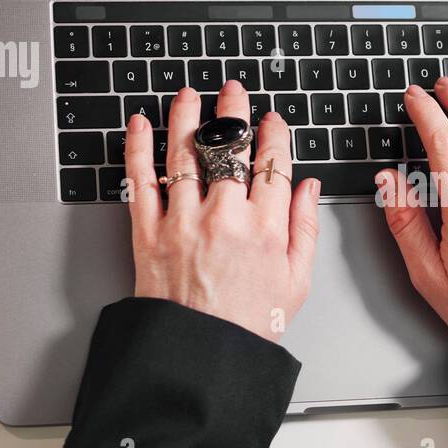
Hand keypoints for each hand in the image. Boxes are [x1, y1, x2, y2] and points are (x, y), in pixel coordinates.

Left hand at [123, 81, 319, 342]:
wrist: (199, 356)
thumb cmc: (248, 325)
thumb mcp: (296, 281)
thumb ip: (306, 229)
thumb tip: (310, 188)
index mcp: (265, 228)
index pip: (272, 163)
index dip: (274, 134)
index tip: (272, 121)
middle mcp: (225, 217)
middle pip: (230, 149)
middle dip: (233, 112)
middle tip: (233, 92)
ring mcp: (184, 222)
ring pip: (185, 154)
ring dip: (187, 117)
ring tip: (190, 96)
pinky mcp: (148, 232)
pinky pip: (141, 180)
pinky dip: (137, 148)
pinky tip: (139, 125)